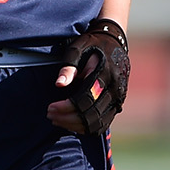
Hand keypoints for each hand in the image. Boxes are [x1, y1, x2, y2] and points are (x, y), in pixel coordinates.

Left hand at [47, 19, 129, 135]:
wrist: (115, 41)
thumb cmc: (93, 44)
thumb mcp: (78, 48)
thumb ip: (69, 67)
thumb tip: (59, 84)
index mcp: (106, 73)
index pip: (85, 98)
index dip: (66, 107)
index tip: (51, 107)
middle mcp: (116, 88)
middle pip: (91, 113)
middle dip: (68, 118)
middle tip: (50, 115)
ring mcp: (119, 98)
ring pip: (97, 122)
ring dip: (75, 125)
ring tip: (58, 121)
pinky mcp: (119, 104)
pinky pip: (104, 123)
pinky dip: (87, 128)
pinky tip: (72, 124)